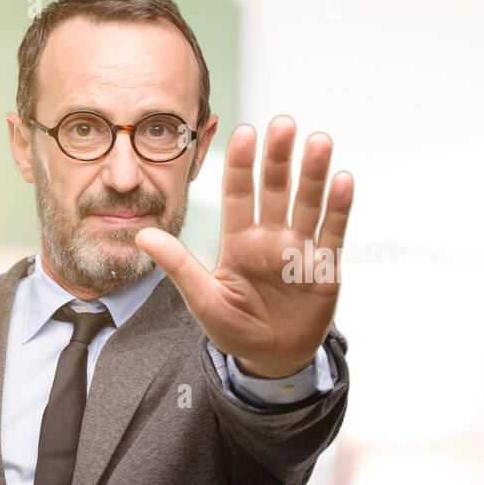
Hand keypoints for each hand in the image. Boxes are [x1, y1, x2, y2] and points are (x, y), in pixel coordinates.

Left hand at [135, 116, 352, 377]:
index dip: (241, 165)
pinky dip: (339, 207)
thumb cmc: (235, 329)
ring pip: (307, 203)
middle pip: (276, 190)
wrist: (271, 359)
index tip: (243, 133)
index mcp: (240, 241)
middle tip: (283, 124)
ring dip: (313, 174)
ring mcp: (300, 249)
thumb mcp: (203, 299)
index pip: (239, 195)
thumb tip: (141, 235)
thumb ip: (178, 265)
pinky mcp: (325, 267)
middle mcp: (272, 237)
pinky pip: (333, 232)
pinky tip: (342, 180)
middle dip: (279, 158)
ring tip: (317, 142)